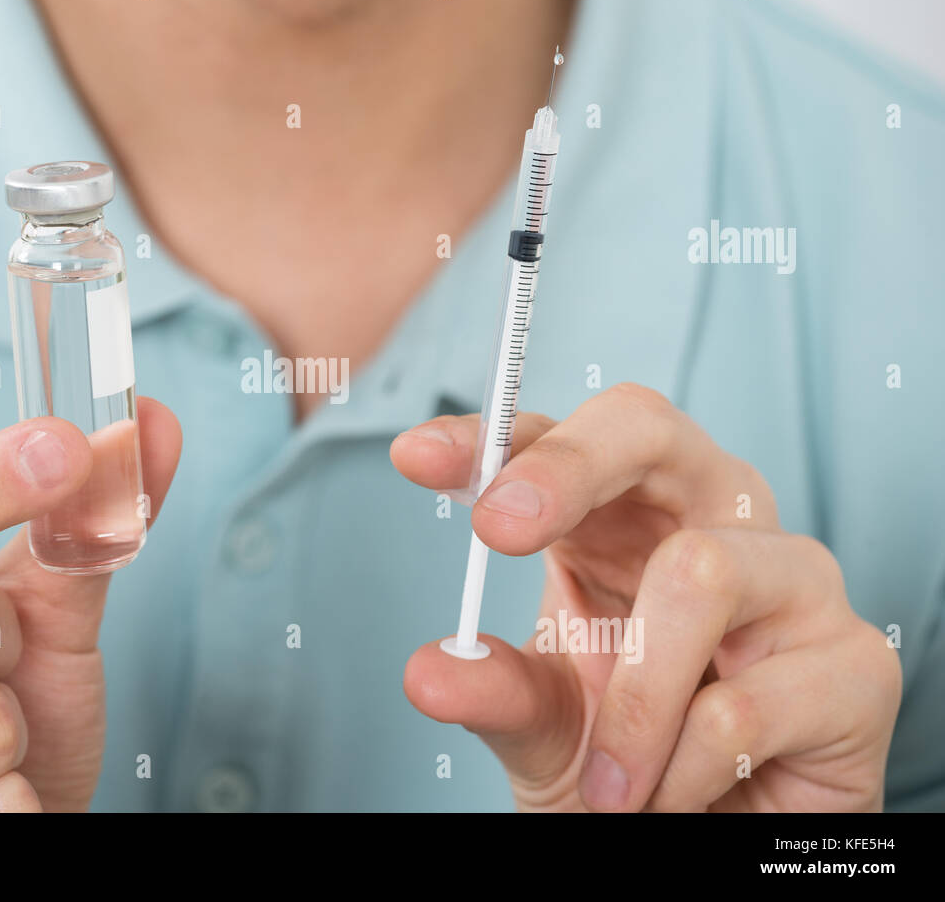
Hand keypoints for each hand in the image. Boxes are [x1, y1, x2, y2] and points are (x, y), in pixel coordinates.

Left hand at [391, 383, 900, 810]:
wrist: (714, 844)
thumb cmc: (631, 759)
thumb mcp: (546, 722)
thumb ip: (496, 690)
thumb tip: (430, 672)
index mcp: (624, 519)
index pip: (561, 443)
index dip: (495, 440)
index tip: (417, 456)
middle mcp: (712, 520)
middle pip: (649, 428)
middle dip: (566, 469)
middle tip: (500, 530)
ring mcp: (794, 580)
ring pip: (702, 569)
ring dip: (634, 698)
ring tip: (607, 786)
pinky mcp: (854, 662)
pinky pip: (746, 699)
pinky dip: (682, 767)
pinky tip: (671, 796)